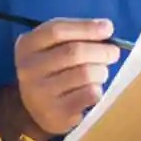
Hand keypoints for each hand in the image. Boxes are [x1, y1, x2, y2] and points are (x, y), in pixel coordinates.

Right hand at [14, 19, 122, 134]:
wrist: (38, 110)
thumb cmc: (53, 71)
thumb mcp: (54, 48)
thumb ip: (75, 34)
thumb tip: (105, 27)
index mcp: (27, 46)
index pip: (57, 30)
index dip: (86, 27)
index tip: (108, 28)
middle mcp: (28, 69)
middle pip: (74, 52)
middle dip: (101, 50)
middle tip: (113, 53)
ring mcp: (40, 93)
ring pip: (85, 73)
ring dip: (101, 71)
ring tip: (100, 73)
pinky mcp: (56, 114)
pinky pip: (89, 94)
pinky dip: (98, 90)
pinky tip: (93, 91)